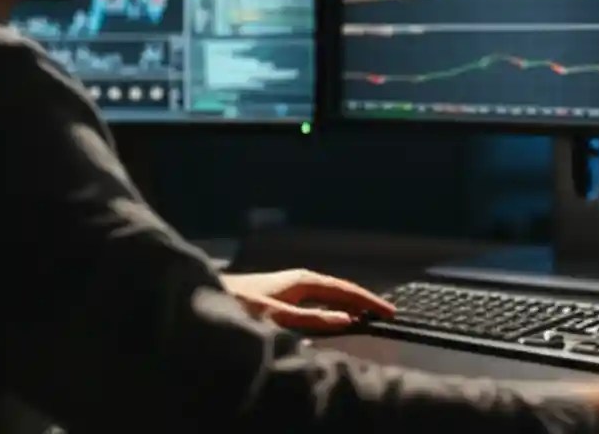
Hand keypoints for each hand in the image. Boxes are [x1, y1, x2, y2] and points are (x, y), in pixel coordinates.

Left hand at [221, 268, 395, 331]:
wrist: (209, 295)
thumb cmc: (240, 303)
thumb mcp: (278, 314)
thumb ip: (312, 319)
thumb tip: (347, 318)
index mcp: (304, 280)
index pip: (346, 289)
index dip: (369, 301)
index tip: (389, 312)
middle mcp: (302, 280)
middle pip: (341, 290)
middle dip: (364, 301)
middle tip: (385, 315)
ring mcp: (293, 286)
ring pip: (330, 295)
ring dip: (349, 306)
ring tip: (367, 317)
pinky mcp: (285, 296)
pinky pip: (319, 302)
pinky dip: (334, 309)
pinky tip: (335, 319)